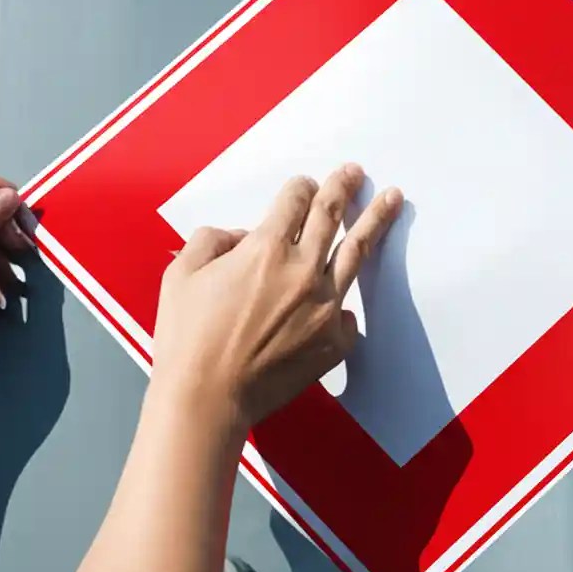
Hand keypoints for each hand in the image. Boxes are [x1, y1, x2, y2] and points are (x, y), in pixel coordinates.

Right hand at [151, 163, 402, 427]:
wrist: (207, 399)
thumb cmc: (187, 339)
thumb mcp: (181, 274)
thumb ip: (211, 241)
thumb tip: (238, 238)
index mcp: (266, 249)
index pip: (294, 201)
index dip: (299, 188)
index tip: (304, 185)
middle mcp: (303, 271)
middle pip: (331, 215)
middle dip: (343, 188)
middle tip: (354, 172)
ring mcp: (324, 307)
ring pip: (356, 254)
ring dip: (374, 222)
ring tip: (391, 200)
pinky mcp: (333, 342)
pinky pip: (347, 314)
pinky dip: (344, 304)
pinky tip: (345, 299)